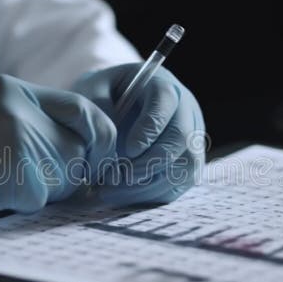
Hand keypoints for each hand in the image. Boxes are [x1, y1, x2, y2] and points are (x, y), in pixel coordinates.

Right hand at [0, 75, 116, 220]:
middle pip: (77, 148)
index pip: (82, 108)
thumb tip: (80, 146)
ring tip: (3, 180)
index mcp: (15, 90)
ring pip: (66, 176)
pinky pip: (42, 199)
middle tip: (29, 175)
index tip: (99, 153)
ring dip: (45, 188)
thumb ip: (31, 117)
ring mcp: (19, 141)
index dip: (98, 134)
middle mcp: (21, 110)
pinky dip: (23, 203)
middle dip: (66, 169)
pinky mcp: (14, 175)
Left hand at [72, 63, 205, 205]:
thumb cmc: (100, 94)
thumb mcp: (92, 90)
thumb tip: (108, 142)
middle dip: (149, 164)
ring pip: (185, 166)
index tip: (129, 150)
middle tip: (114, 180)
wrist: (111, 103)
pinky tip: (123, 197)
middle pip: (181, 139)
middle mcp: (184, 109)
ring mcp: (190, 137)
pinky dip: (152, 195)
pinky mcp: (187, 161)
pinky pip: (179, 183)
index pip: (165, 102)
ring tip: (111, 193)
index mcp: (161, 84)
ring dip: (149, 185)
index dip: (150, 129)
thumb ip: (97, 107)